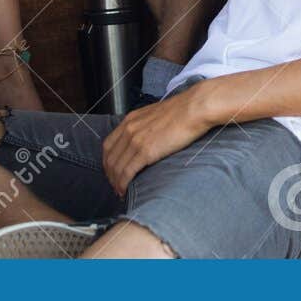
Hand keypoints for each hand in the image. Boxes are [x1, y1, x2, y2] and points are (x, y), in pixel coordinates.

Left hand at [101, 84, 215, 194]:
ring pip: (116, 167)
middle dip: (110, 174)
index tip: (112, 171)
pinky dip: (123, 184)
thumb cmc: (182, 111)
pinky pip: (127, 172)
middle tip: (115, 185)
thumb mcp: (155, 114)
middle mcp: (129, 129)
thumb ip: (146, 125)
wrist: (193, 109)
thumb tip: (147, 137)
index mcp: (130, 120)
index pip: (108, 144)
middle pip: (109, 157)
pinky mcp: (145, 151)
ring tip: (120, 191)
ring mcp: (136, 140)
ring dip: (115, 182)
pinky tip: (125, 190)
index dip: (107, 161)